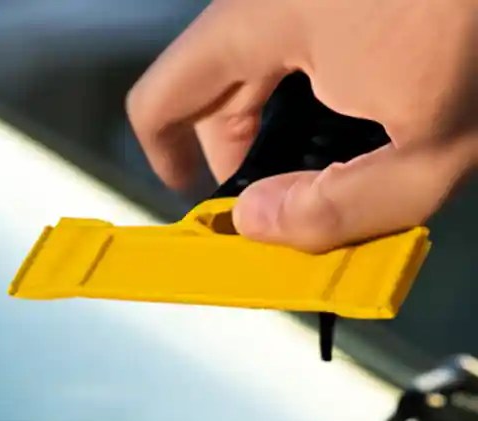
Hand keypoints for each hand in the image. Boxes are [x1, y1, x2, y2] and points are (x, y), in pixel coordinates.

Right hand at [127, 0, 477, 250]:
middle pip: (210, 85)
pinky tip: (384, 97)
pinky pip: (308, 32)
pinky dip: (327, 77)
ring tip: (349, 151)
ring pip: (263, 58)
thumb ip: (332, 208)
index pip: (158, 101)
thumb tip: (264, 227)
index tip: (202, 203)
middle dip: (240, 151)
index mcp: (259, 23)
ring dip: (288, 116)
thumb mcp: (431, 149)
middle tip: (285, 198)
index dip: (167, 162)